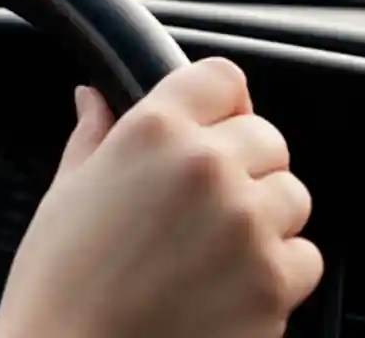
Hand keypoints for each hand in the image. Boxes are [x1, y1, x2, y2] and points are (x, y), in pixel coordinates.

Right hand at [0, 58, 320, 337]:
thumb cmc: (60, 283)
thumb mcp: (66, 193)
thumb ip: (94, 135)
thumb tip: (94, 97)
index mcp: (152, 132)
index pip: (222, 78)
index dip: (220, 104)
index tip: (213, 126)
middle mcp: (206, 167)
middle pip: (267, 138)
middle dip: (244, 166)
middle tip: (202, 207)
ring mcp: (246, 224)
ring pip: (291, 196)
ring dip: (265, 218)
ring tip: (211, 251)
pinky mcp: (273, 281)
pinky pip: (304, 257)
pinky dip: (276, 272)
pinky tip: (225, 287)